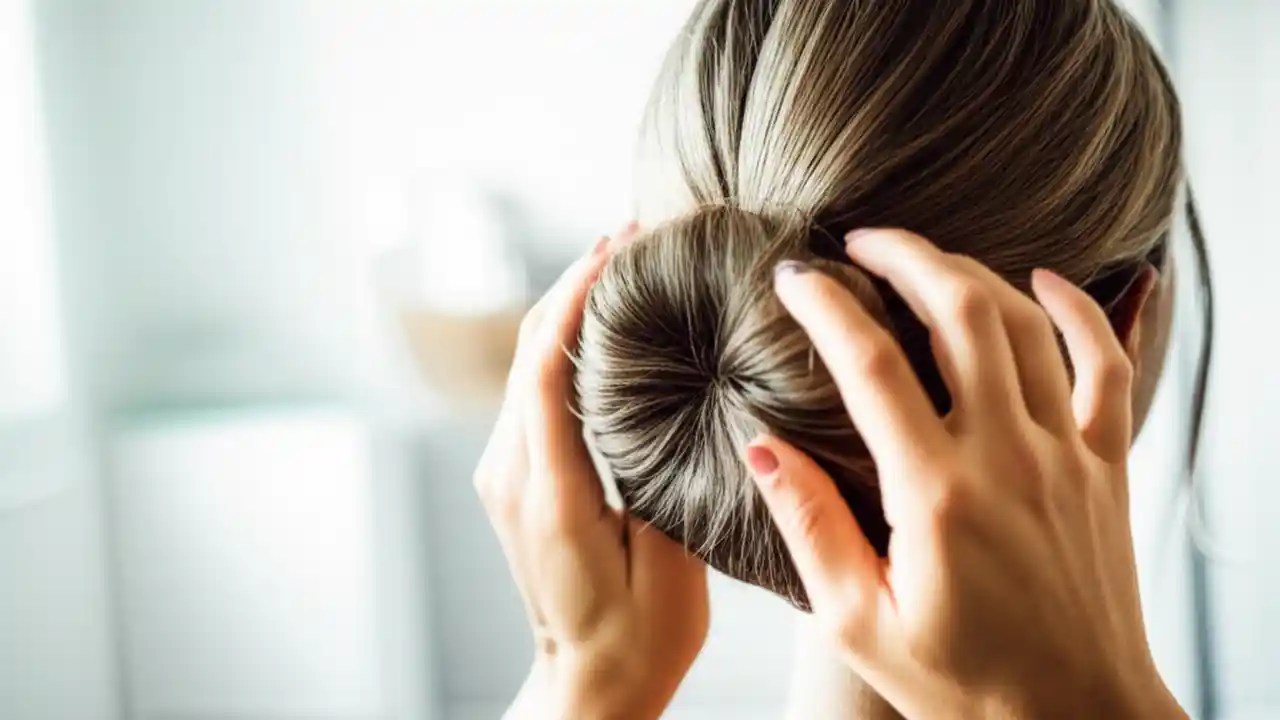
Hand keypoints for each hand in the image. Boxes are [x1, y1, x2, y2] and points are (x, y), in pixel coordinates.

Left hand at [475, 227, 708, 719]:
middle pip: (528, 350)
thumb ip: (665, 478)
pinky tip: (606, 322)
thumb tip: (671, 398)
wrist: (586, 686)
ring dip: (570, 307)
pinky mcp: (515, 477)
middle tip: (633, 232)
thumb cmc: (637, 640)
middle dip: (575, 282)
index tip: (618, 244)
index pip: (544, 368)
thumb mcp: (670, 569)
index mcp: (549, 493)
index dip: (577, 295)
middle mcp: (512, 473)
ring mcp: (505, 473)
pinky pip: (533, 390)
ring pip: (527, 364)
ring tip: (626, 261)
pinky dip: (564, 344)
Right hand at [747, 229, 1185, 718]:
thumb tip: (761, 447)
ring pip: (1027, 325)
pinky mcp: (1104, 468)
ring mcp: (1065, 456)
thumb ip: (810, 528)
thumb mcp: (859, 624)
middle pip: (960, 314)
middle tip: (860, 239)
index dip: (824, 306)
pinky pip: (1108, 366)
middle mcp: (1007, 458)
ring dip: (972, 273)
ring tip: (925, 257)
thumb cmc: (963, 684)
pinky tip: (1044, 283)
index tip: (792, 277)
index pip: (869, 365)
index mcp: (936, 495)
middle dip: (906, 257)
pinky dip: (1079, 312)